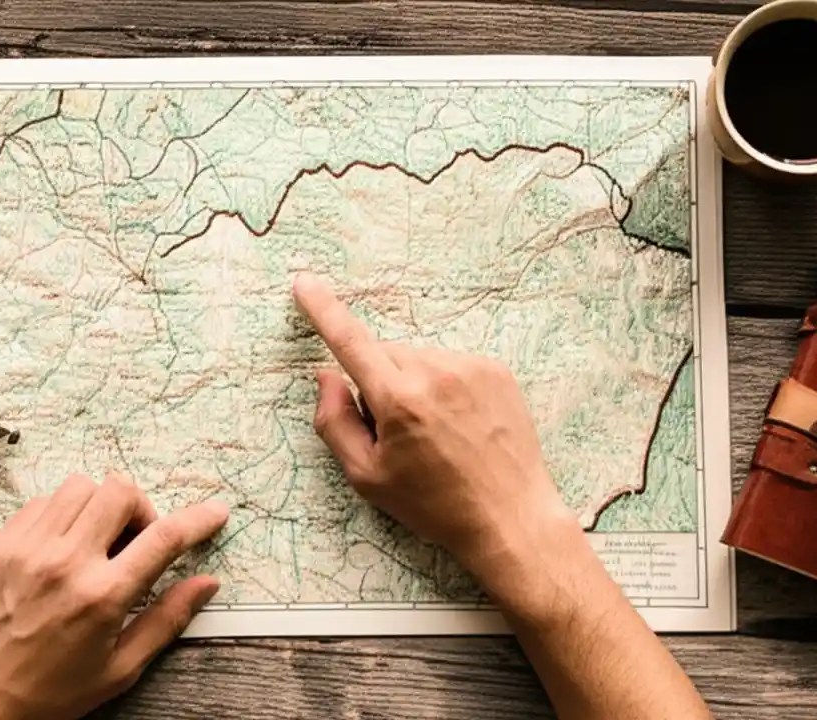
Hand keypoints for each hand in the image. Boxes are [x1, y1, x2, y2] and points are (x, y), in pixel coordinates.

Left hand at [0, 473, 228, 719]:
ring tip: (97, 541)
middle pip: (120, 492)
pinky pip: (42, 501)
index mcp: (101, 597)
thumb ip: (167, 620)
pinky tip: (62, 546)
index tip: (214, 513)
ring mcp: (27, 549)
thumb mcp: (120, 668)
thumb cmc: (48, 693)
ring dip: (100, 506)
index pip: (163, 538)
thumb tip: (206, 584)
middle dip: (141, 509)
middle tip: (136, 540)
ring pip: (80, 486)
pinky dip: (62, 514)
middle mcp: (64, 563)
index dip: (198, 519)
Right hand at [292, 272, 578, 600]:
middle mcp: (435, 373)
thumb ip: (335, 423)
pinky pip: (450, 364)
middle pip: (384, 355)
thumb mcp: (368, 478)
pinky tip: (459, 424)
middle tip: (396, 432)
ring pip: (418, 359)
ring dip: (413, 384)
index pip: (349, 341)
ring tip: (435, 432)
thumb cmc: (435, 505)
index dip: (323, 310)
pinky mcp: (495, 369)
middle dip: (379, 383)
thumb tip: (326, 375)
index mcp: (399, 400)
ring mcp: (470, 367)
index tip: (305, 282)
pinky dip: (444, 386)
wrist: (510, 517)